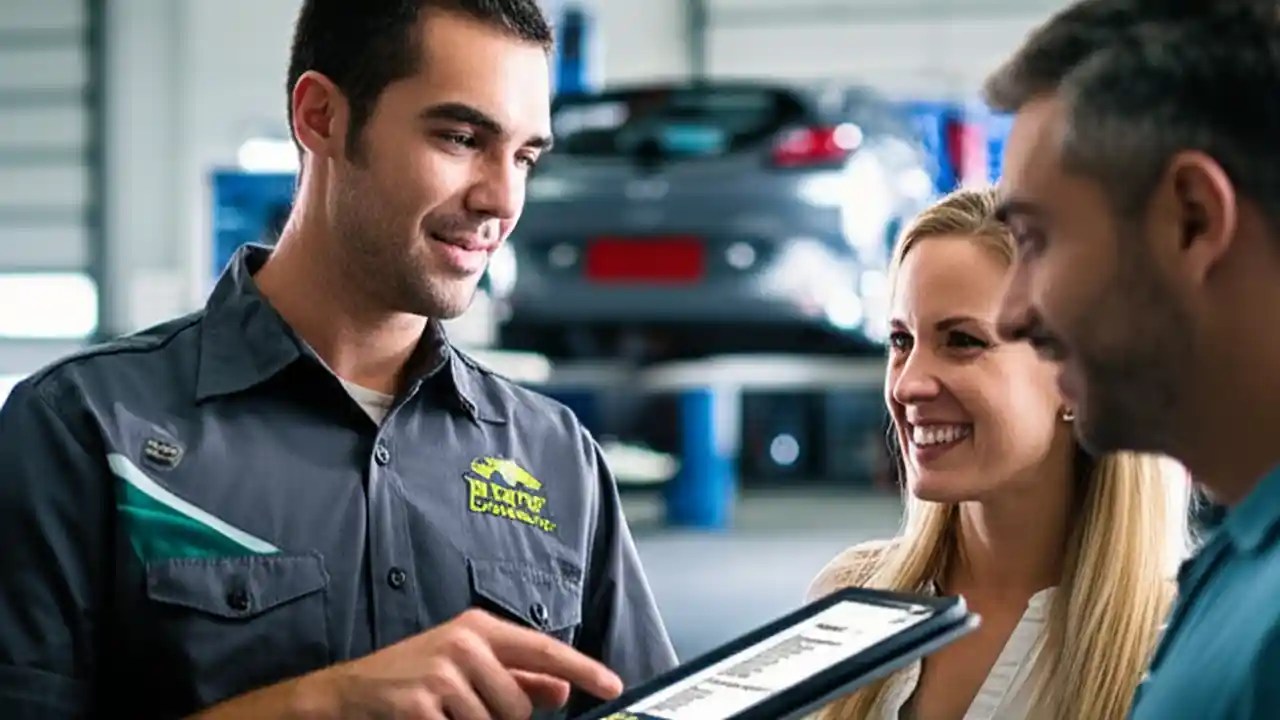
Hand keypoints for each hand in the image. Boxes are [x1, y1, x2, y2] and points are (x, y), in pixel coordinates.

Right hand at [302, 608, 622, 719]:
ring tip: (439, 714)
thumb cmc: (408, 679)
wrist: (343, 694)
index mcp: (479, 629)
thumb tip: (563, 688)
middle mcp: (464, 642)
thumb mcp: (464, 666)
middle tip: (460, 710)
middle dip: (500, 719)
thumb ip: (517, 676)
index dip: (583, 669)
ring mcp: (442, 672)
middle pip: (519, 705)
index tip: (613, 685)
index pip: (544, 648)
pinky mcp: (422, 703)